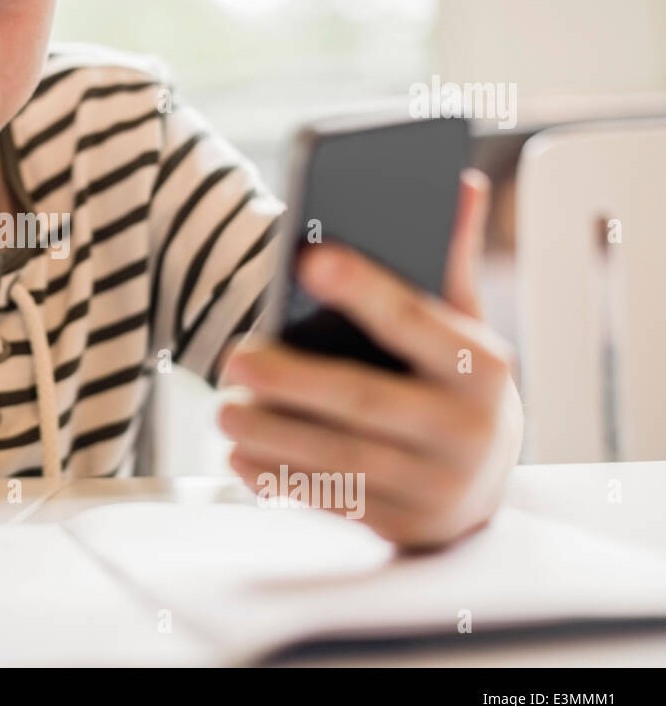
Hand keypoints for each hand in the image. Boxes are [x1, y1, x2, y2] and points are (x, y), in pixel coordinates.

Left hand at [217, 168, 523, 549]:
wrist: (482, 492)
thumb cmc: (456, 388)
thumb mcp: (462, 328)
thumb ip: (447, 262)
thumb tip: (456, 179)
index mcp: (483, 367)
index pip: (414, 320)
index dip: (363, 288)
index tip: (308, 257)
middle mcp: (467, 429)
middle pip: (363, 400)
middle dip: (292, 381)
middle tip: (233, 356)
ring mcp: (436, 485)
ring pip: (339, 459)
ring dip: (272, 434)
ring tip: (223, 410)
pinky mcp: (401, 525)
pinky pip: (331, 501)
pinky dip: (280, 479)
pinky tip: (241, 456)